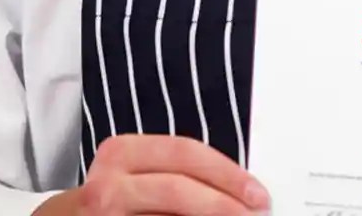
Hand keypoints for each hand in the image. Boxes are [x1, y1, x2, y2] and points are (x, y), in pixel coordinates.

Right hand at [34, 134, 269, 214]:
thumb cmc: (114, 196)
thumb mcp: (136, 170)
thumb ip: (175, 171)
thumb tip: (238, 188)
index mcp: (122, 152)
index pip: (183, 153)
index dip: (226, 173)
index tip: (256, 192)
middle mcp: (108, 184)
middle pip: (177, 189)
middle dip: (223, 203)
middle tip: (256, 212)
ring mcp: (105, 215)